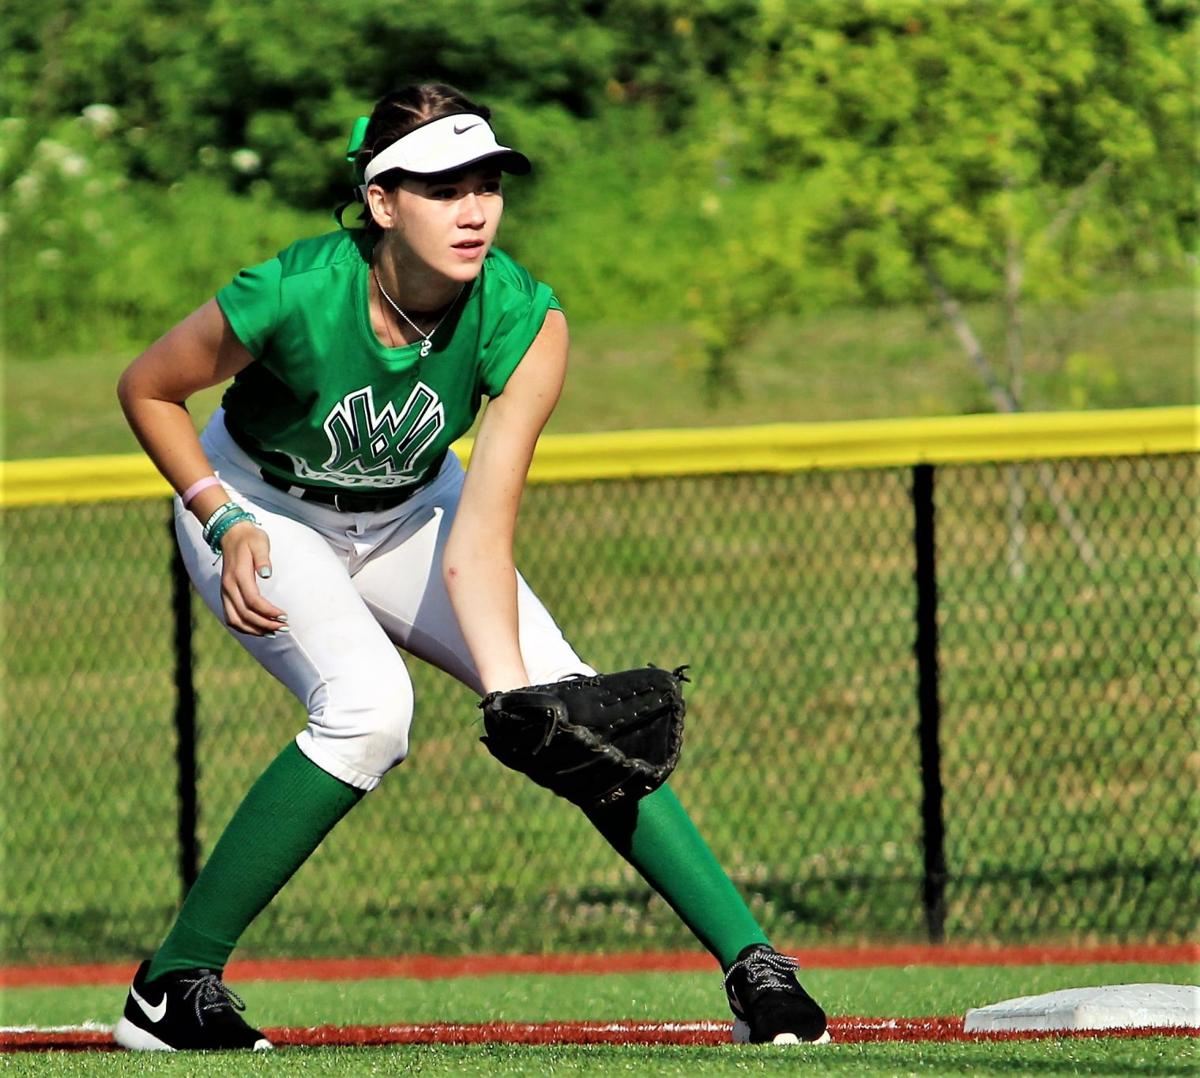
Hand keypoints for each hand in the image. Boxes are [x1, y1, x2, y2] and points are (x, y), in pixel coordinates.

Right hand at [219, 520, 287, 635]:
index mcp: (238, 575)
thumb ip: (263, 558)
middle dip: (265, 624)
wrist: (232, 534)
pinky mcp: (225, 595)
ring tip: (273, 632)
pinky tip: (260, 629)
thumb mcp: (260, 542)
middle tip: (284, 628)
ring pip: (235, 620)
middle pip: (244, 615)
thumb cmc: (250, 539)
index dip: (268, 612)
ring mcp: (224, 592)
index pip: (253, 601)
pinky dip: (245, 627)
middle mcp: (228, 587)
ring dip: (254, 629)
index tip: (284, 617)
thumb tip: (266, 573)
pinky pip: (231, 617)